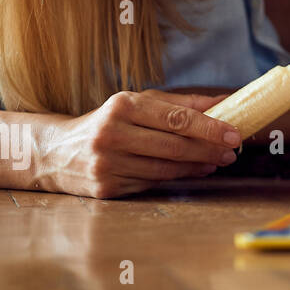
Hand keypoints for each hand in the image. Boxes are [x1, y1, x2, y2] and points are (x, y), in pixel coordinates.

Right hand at [34, 90, 241, 198]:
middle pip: (174, 146)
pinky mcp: (106, 188)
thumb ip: (180, 103)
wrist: (55, 152)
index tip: (234, 133)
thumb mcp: (138, 103)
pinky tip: (194, 171)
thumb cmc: (108, 122)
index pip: (176, 118)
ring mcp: (107, 163)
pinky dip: (176, 178)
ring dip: (197, 166)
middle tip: (232, 151)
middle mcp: (112, 134)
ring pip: (165, 168)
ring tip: (217, 161)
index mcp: (122, 106)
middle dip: (208, 150)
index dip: (209, 128)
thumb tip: (225, 102)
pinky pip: (151, 182)